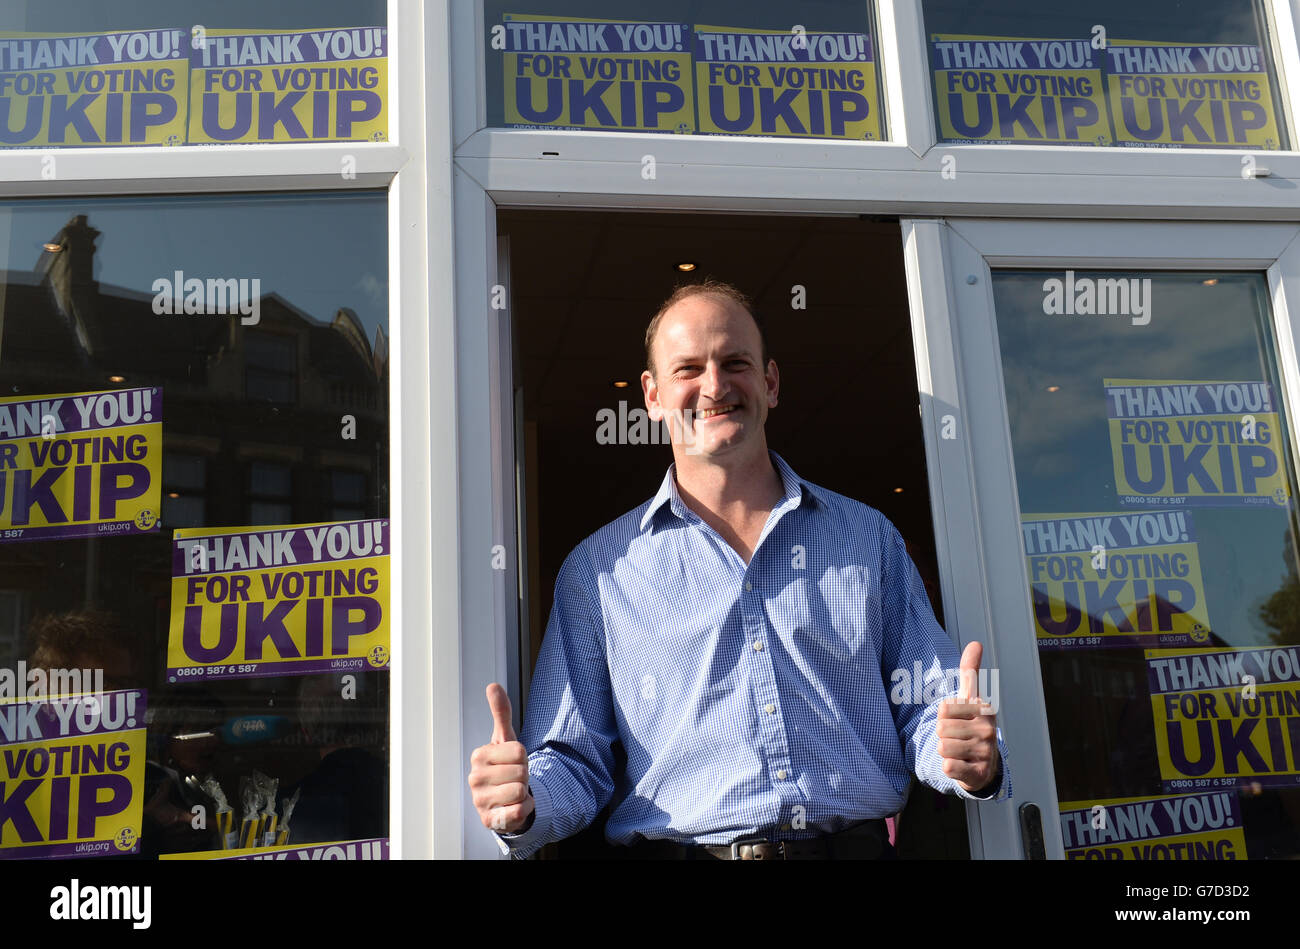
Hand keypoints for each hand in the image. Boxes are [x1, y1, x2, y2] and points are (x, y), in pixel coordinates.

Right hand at [468, 683, 534, 833]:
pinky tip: (513, 807)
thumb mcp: (504, 739)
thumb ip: (500, 712)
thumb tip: (493, 685)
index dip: (523, 757)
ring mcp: (479, 801)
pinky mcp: (489, 821)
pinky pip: (519, 812)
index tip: (513, 761)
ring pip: (521, 791)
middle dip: (524, 776)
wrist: (502, 800)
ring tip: (512, 791)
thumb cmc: (503, 765)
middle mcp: (475, 778)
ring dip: (524, 793)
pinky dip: (524, 809)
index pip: (520, 751)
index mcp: (479, 755)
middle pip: (522, 772)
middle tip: (513, 778)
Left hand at [936, 641, 1000, 794]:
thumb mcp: (971, 698)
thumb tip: (976, 642)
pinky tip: (963, 765)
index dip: (944, 716)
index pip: (943, 708)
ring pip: (942, 747)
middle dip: (944, 734)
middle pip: (940, 728)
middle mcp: (988, 729)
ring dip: (946, 751)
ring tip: (961, 751)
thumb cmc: (972, 726)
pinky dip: (949, 768)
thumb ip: (971, 670)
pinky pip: (948, 767)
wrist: (984, 765)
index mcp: (983, 709)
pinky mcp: (978, 773)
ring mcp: (985, 751)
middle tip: (959, 738)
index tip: (958, 719)